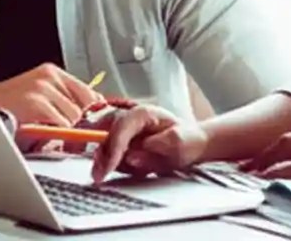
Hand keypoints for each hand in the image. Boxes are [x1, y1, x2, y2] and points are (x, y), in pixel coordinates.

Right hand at [0, 63, 102, 127]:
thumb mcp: (38, 98)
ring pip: (75, 117)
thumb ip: (63, 102)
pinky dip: (56, 134)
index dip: (93, 111)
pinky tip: (42, 132)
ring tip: (49, 131)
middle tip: (69, 132)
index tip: (93, 122)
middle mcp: (48, 76)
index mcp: (50, 72)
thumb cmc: (7, 108)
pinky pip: (62, 124)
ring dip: (66, 129)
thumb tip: (90, 114)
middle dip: (80, 122)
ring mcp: (42, 88)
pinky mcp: (36, 102)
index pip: (89, 91)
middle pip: (86, 105)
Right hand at [90, 105, 208, 182]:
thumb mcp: (179, 144)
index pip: (121, 128)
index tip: (108, 168)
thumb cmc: (187, 140)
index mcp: (143, 113)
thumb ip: (155, 148)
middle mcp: (130, 117)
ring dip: (107, 161)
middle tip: (99, 176)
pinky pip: (109, 153)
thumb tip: (131, 156)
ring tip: (129, 172)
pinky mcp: (121, 140)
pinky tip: (133, 169)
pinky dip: (114, 163)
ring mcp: (124, 128)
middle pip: (103, 131)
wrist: (191, 143)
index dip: (112, 148)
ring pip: (103, 143)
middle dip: (101, 155)